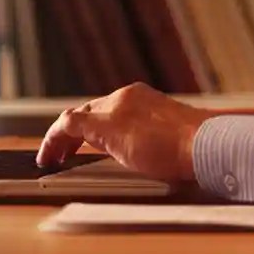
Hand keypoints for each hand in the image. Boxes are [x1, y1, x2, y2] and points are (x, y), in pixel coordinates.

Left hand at [36, 83, 217, 181]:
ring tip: (53, 157)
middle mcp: (126, 96)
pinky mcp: (104, 125)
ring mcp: (114, 108)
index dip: (95, 126)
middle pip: (90, 111)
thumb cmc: (198, 147)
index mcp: (144, 98)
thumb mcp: (171, 139)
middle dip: (76, 133)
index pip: (110, 107)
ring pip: (76, 118)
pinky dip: (53, 140)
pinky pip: (67, 126)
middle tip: (65, 152)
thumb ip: (152, 140)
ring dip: (62, 138)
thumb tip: (149, 156)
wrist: (204, 143)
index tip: (91, 143)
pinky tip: (48, 157)